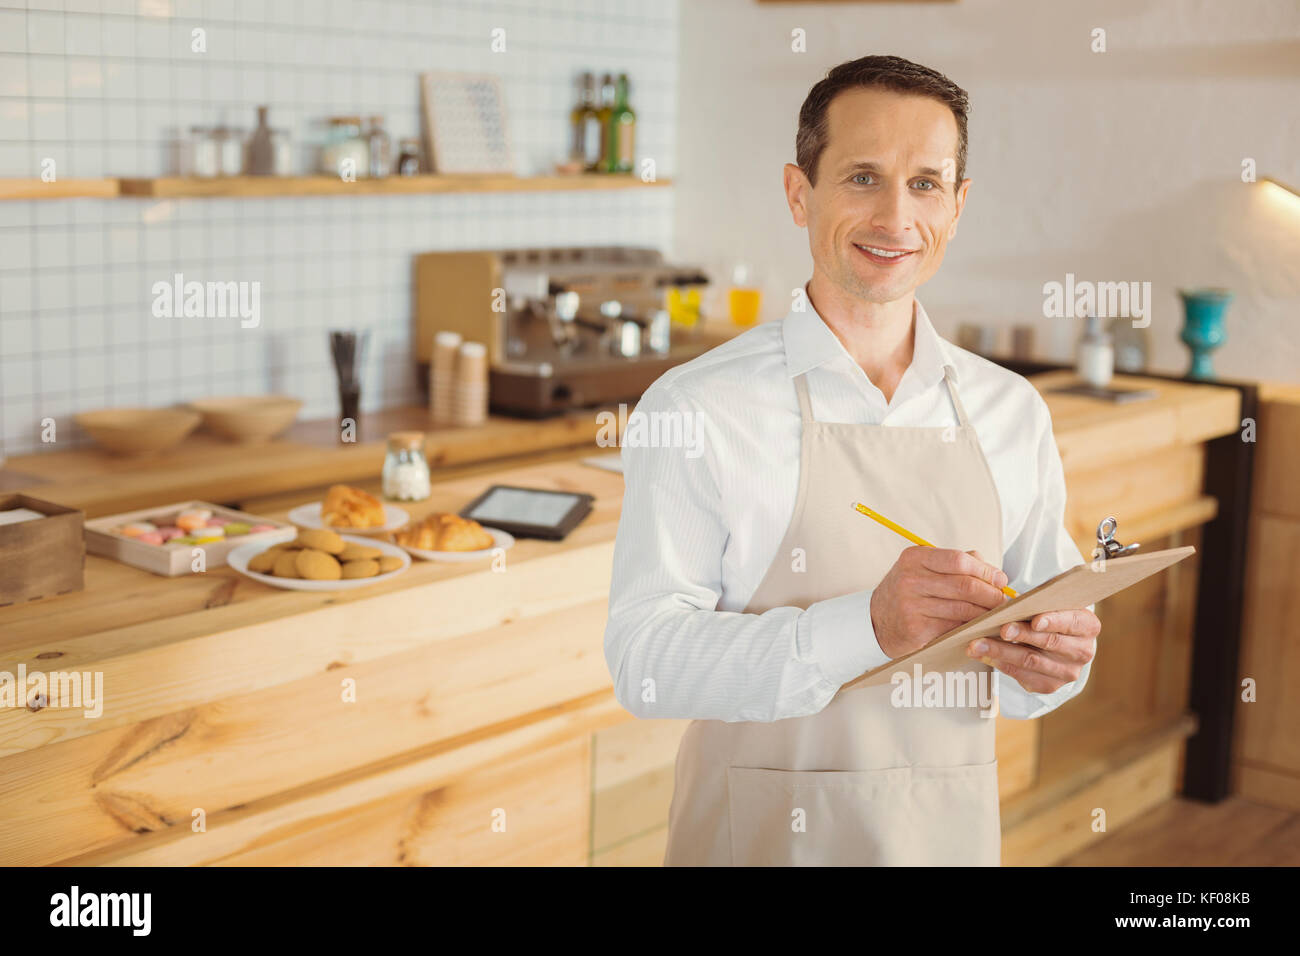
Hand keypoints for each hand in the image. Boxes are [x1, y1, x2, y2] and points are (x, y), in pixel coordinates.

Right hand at [870, 547, 1009, 658]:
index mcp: (914, 558)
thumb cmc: (909, 591)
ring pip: (964, 610)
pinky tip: (980, 627)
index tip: (1001, 580)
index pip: (958, 560)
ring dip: (987, 614)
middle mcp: (910, 579)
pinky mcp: (916, 629)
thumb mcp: (924, 568)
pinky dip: (973, 628)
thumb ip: (958, 563)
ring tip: (998, 615)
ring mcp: (911, 605)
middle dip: (992, 595)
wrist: (876, 621)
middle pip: (965, 586)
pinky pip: (955, 628)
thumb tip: (995, 573)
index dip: (985, 571)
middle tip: (1005, 602)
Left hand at [966, 608, 1099, 692]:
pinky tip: (984, 655)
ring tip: (978, 644)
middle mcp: (1082, 651)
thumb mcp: (1048, 604)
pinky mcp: (1050, 686)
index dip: (1053, 621)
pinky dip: (1000, 664)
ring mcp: (1067, 672)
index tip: (1035, 620)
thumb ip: (1036, 603)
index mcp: (1087, 626)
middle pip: (1049, 642)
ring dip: (1001, 651)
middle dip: (1021, 635)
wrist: (1055, 642)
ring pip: (1031, 661)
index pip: (1071, 622)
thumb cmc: (1048, 616)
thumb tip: (1005, 603)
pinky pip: (1022, 676)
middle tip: (999, 629)